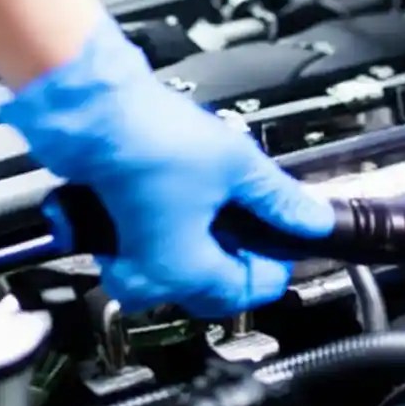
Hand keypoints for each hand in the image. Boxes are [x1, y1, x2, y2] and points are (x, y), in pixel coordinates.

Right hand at [0, 15, 333, 315]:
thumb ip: (280, 200)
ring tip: (227, 215)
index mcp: (184, 272)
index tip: (284, 245)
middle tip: (260, 234)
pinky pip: (152, 257)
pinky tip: (192, 208)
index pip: (247, 293)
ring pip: (180, 278)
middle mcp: (149, 278)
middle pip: (213, 293)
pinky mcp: (110, 238)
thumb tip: (311, 219)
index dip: (275, 268)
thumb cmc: (150, 139)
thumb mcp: (237, 166)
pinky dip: (176, 241)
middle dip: (241, 266)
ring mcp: (124, 260)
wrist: (93, 111)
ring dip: (209, 255)